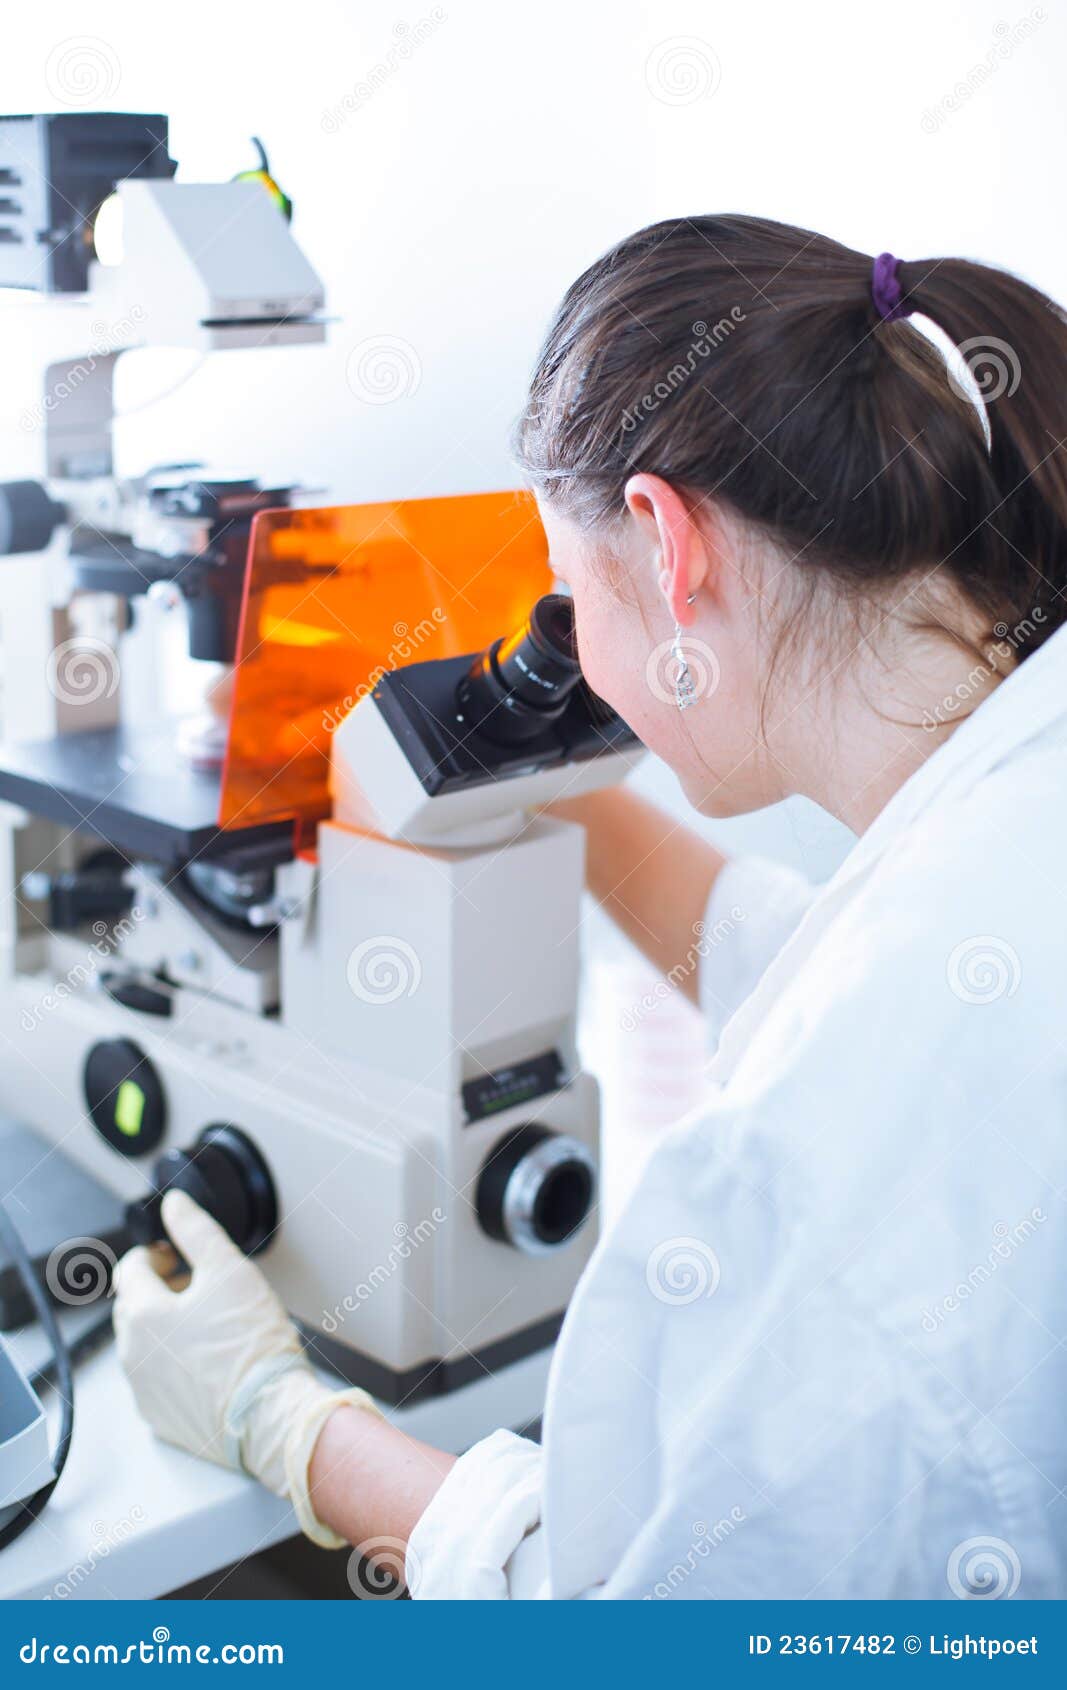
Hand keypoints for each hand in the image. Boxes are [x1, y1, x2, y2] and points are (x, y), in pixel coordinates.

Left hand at [113, 1189, 379, 1544]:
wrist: (271, 1416)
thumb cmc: (253, 1347)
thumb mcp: (229, 1269)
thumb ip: (196, 1230)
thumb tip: (175, 1205)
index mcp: (141, 1314)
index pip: (130, 1269)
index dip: (156, 1253)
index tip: (178, 1255)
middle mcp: (132, 1355)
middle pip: (136, 1307)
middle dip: (163, 1291)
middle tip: (202, 1288)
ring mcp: (145, 1391)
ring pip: (147, 1345)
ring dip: (169, 1329)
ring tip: (213, 1325)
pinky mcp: (162, 1419)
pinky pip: (161, 1381)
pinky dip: (179, 1367)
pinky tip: (213, 1362)